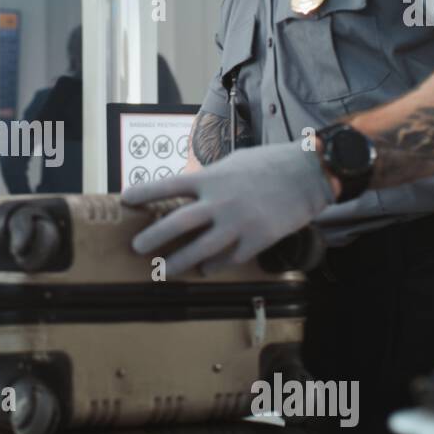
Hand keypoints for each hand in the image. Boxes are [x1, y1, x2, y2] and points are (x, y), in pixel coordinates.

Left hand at [121, 141, 333, 276]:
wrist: (307, 174)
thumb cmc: (268, 165)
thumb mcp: (232, 163)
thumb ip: (209, 180)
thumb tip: (185, 191)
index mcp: (212, 178)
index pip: (169, 184)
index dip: (144, 192)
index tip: (126, 200)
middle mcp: (221, 201)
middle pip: (178, 223)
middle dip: (153, 237)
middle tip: (136, 248)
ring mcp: (239, 223)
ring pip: (201, 249)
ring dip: (179, 262)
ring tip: (163, 270)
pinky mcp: (257, 239)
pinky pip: (230, 258)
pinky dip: (215, 265)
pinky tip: (206, 269)